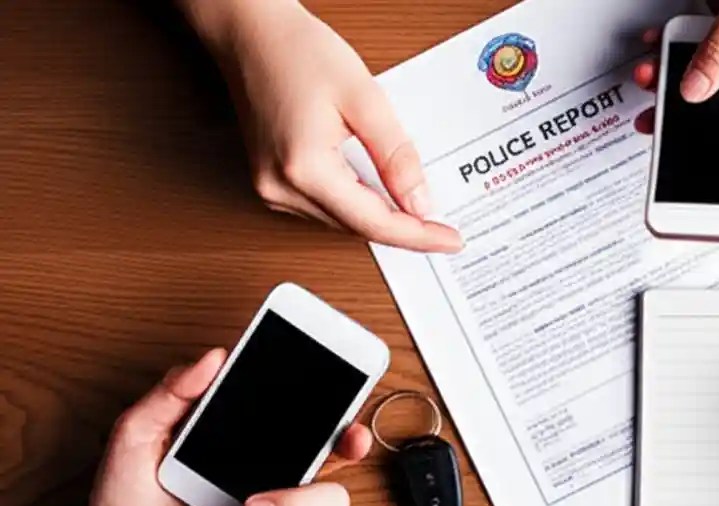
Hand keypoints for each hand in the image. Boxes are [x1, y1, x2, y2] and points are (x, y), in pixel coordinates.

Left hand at [89, 349, 371, 505]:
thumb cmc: (127, 498)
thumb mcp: (137, 434)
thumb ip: (172, 392)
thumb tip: (212, 358)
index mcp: (252, 443)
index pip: (306, 417)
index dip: (337, 403)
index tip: (346, 384)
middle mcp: (273, 476)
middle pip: (339, 456)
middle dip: (354, 444)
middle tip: (348, 441)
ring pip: (332, 502)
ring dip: (298, 500)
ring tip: (250, 505)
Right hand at [187, 0, 461, 251]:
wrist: (251, 34)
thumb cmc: (297, 52)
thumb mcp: (364, 99)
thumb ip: (396, 156)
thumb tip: (419, 202)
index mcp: (304, 169)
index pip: (373, 223)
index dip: (417, 235)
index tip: (449, 240)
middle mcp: (280, 188)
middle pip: (357, 228)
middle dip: (403, 229)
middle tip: (443, 228)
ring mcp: (271, 188)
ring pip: (341, 222)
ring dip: (379, 218)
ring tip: (417, 211)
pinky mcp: (271, 182)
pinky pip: (324, 208)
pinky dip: (356, 205)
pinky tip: (379, 194)